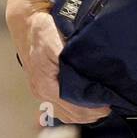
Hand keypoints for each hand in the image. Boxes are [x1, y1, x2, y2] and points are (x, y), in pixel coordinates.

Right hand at [5, 0, 111, 124]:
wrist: (27, 23)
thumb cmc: (42, 31)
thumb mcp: (54, 43)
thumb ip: (66, 59)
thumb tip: (82, 77)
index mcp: (46, 85)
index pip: (73, 107)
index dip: (92, 108)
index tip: (109, 104)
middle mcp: (42, 92)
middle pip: (70, 114)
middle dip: (91, 113)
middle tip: (110, 106)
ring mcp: (41, 91)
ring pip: (64, 114)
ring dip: (83, 113)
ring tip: (101, 106)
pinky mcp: (42, 87)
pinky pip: (59, 107)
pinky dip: (73, 109)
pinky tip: (86, 103)